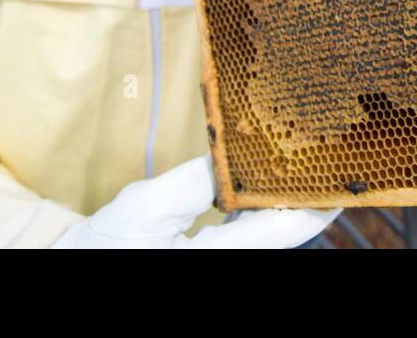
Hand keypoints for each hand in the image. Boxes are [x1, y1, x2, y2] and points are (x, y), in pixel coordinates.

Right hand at [51, 154, 340, 247]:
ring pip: (271, 233)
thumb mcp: (144, 207)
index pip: (284, 230)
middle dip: (306, 193)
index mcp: (215, 262)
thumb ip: (194, 182)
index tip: (340, 167)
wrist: (76, 264)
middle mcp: (228, 265)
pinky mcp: (216, 258)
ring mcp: (223, 262)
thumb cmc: (103, 244)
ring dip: (286, 198)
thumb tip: (236, 152)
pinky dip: (263, 208)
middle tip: (327, 151)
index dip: (318, 199)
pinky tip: (268, 182)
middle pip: (284, 230)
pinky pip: (252, 235)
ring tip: (304, 160)